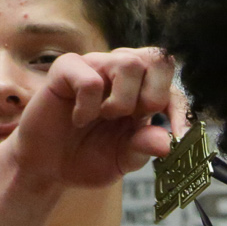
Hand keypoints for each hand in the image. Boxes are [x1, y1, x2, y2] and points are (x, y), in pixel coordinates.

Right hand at [1, 48, 177, 193]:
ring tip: (104, 117)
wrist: (46, 167)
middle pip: (157, 59)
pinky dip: (88, 105)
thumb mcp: (121, 159)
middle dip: (153, 95)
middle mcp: (121, 75)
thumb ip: (142, 148)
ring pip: (129, 62)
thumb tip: (167, 143)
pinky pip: (90, 77)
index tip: (180, 138)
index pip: (172, 88)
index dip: (180, 111)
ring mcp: (95, 68)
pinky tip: (78, 118)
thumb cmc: (85, 157)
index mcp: (141, 94)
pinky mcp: (67, 69)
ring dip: (122, 99)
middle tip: (133, 119)